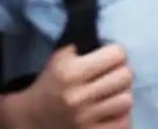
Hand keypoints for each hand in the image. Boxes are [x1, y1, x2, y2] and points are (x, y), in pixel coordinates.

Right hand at [0, 45, 133, 128]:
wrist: (31, 118)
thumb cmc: (51, 84)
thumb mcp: (59, 59)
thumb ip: (84, 46)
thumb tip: (112, 38)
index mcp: (70, 72)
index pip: (117, 54)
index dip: (116, 53)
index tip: (110, 57)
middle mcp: (78, 96)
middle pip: (126, 76)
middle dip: (122, 72)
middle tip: (114, 74)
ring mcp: (85, 118)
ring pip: (127, 99)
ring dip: (122, 94)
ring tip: (112, 92)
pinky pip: (123, 122)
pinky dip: (120, 115)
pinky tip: (111, 110)